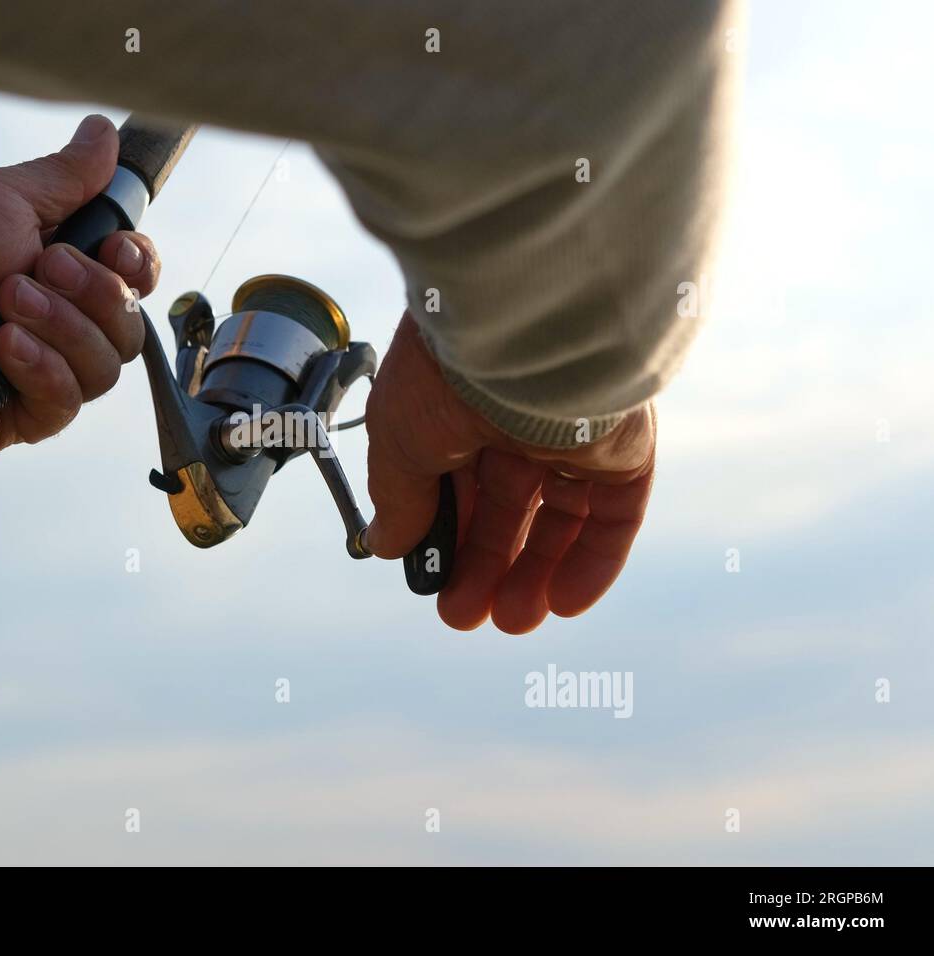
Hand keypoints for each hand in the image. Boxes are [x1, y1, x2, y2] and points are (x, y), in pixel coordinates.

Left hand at [0, 114, 159, 449]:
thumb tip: (105, 130)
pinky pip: (65, 403)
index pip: (136, 285)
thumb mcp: (8, 198)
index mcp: (64, 274)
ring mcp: (40, 374)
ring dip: (62, 326)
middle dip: (93, 293)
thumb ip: (67, 176)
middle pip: (129, 328)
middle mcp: (60, 327)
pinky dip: (43, 369)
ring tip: (6, 299)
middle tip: (40, 265)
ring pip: (105, 368)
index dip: (138, 268)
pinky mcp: (17, 414)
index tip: (116, 247)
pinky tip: (5, 344)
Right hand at [364, 313, 655, 633]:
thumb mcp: (398, 443)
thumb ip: (398, 499)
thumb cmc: (447, 375)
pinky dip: (591, 563)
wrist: (524, 333)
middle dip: (483, 566)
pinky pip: (613, 516)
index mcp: (458, 409)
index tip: (429, 581)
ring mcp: (574, 435)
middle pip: (506, 510)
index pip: (455, 486)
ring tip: (510, 620)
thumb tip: (385, 543)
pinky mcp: (622, 449)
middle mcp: (517, 421)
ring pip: (560, 520)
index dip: (443, 538)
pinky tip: (563, 604)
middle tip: (463, 615)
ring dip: (534, 574)